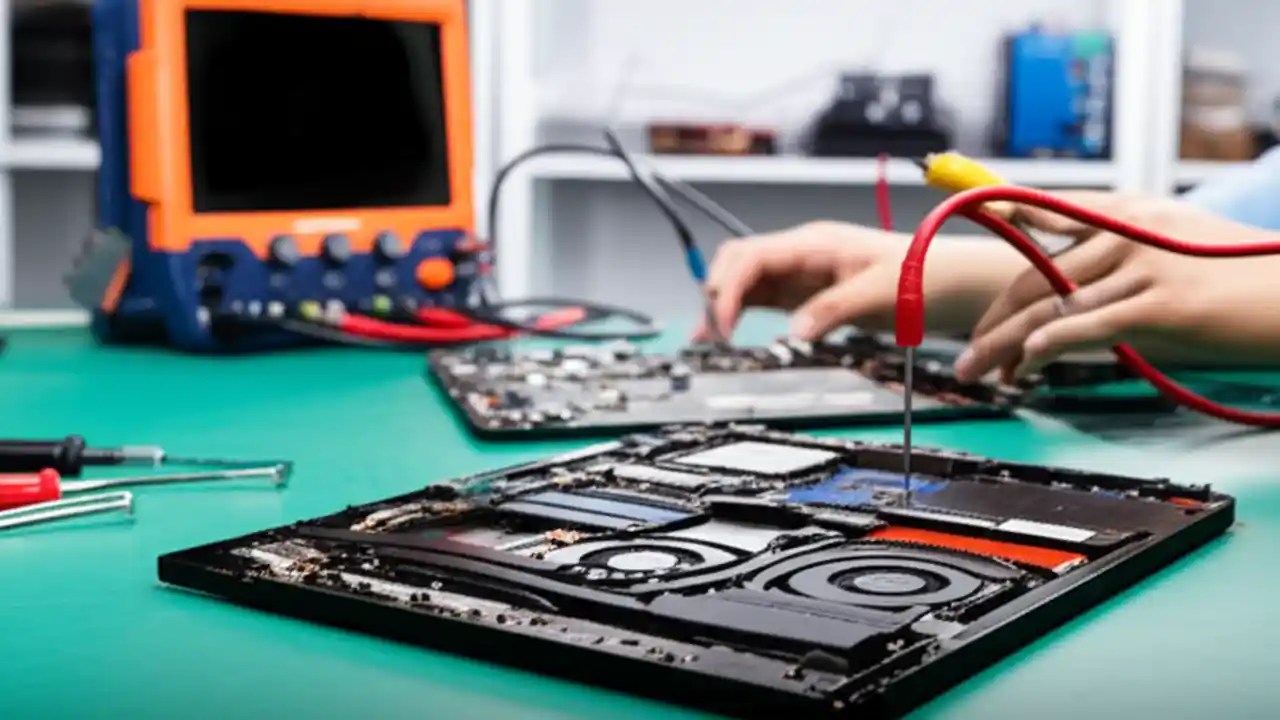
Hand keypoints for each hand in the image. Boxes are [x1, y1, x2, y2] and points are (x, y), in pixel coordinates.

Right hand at [692, 221, 1027, 341]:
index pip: (752, 257)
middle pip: (736, 261)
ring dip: (721, 303)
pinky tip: (720, 333)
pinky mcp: (806, 293)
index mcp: (816, 243)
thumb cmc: (928, 275)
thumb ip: (837, 309)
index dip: (728, 289)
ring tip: (710, 339)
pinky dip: (736, 312)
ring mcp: (801, 272)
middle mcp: (801, 253)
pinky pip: (760, 297)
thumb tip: (796, 331)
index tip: (725, 327)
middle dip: (717, 293)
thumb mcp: (885, 293)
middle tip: (718, 336)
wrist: (956, 281)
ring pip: (743, 279)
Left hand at [955, 191, 1279, 382]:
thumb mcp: (1173, 246)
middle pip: (1035, 274)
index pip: (1044, 210)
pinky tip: (1025, 363)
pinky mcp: (1162, 305)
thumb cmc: (1239, 277)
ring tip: (978, 371)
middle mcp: (1129, 228)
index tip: (960, 215)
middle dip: (993, 319)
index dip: (999, 217)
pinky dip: (1048, 345)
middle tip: (968, 351)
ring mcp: (1144, 265)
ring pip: (1050, 305)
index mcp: (1128, 208)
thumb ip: (1117, 256)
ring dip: (1005, 345)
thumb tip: (1067, 289)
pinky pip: (1087, 326)